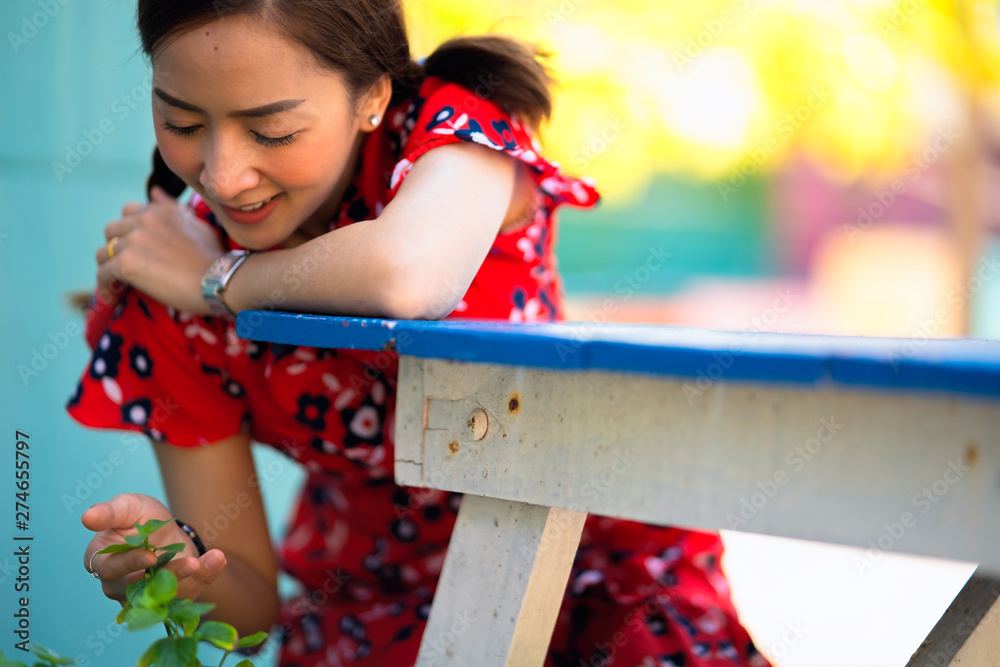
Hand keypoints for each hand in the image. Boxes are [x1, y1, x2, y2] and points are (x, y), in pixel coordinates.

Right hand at [82, 493, 226, 605]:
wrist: (168, 529)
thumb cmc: (139, 516)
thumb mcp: (128, 507)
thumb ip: (110, 512)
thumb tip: (87, 517)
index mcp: (100, 561)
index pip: (110, 568)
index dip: (129, 564)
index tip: (149, 556)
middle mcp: (118, 586)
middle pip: (140, 587)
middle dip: (167, 575)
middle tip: (190, 563)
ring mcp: (143, 596)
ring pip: (165, 595)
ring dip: (190, 578)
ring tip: (211, 559)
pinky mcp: (169, 599)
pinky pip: (188, 592)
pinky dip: (205, 576)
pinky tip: (217, 559)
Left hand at [96, 186, 223, 314]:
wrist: (219, 280)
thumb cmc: (216, 257)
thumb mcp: (199, 225)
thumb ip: (173, 209)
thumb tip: (154, 192)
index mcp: (161, 209)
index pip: (129, 211)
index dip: (130, 230)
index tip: (138, 248)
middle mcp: (145, 219)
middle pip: (111, 230)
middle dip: (117, 247)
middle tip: (130, 266)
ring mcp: (134, 240)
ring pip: (104, 253)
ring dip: (110, 267)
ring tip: (120, 283)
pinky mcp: (126, 263)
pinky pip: (103, 274)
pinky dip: (106, 287)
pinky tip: (113, 297)